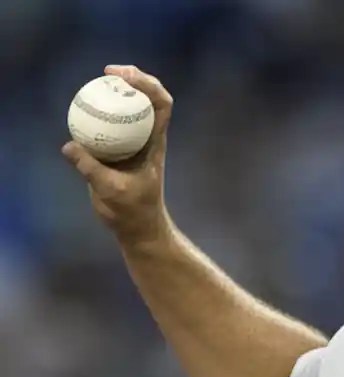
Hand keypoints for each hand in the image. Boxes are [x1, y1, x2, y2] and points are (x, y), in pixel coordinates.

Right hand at [62, 65, 174, 240]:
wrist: (137, 226)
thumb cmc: (132, 210)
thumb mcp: (111, 190)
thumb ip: (91, 169)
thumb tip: (69, 146)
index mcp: (155, 142)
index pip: (162, 105)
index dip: (148, 85)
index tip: (125, 78)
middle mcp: (147, 137)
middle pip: (148, 98)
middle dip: (133, 77)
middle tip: (108, 71)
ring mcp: (133, 142)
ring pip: (130, 109)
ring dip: (116, 91)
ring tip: (95, 82)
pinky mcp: (118, 150)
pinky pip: (110, 123)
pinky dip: (99, 111)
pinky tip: (81, 108)